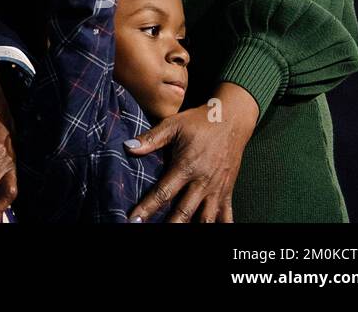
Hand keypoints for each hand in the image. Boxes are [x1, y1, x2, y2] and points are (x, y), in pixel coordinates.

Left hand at [127, 82, 258, 221]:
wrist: (230, 120)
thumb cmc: (197, 122)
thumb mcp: (172, 125)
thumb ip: (151, 138)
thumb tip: (127, 147)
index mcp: (186, 166)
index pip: (163, 193)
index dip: (147, 208)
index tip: (134, 220)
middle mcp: (202, 182)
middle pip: (184, 212)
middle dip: (169, 225)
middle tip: (151, 232)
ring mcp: (217, 189)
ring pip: (206, 219)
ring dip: (193, 229)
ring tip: (179, 237)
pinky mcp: (227, 191)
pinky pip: (227, 216)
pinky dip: (221, 226)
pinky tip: (212, 233)